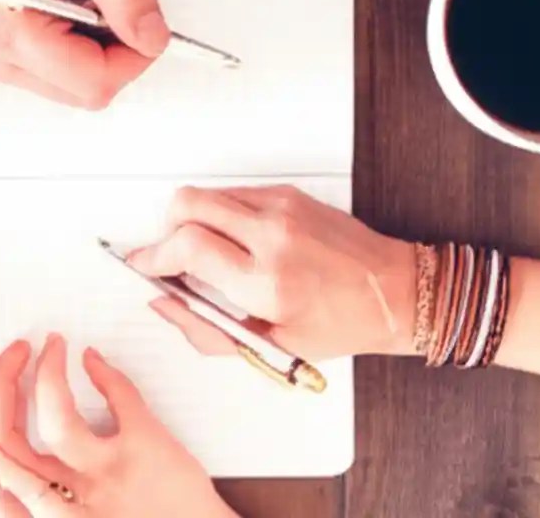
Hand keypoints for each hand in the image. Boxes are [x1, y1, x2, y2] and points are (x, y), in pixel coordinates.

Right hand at [0, 0, 168, 108]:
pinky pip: (58, 67)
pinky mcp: (0, 51)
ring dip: (94, 43)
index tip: (142, 17)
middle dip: (114, 49)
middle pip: (86, 91)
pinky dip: (76, 38)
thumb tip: (152, 37)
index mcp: (8, 32)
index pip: (96, 83)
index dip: (134, 54)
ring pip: (75, 83)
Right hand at [0, 335, 236, 517]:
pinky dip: (104, 372)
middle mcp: (70, 500)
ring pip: (55, 419)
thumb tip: (9, 458)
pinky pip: (119, 399)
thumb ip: (43, 501)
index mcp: (49, 516)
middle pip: (5, 441)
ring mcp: (108, 475)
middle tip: (14, 356)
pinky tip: (93, 360)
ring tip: (50, 348)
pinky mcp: (147, 451)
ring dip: (47, 371)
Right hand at [128, 185, 416, 359]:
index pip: (187, 247)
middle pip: (186, 205)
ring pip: (206, 195)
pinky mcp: (288, 195)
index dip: (153, 255)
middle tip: (168, 255)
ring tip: (207, 252)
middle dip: (164, 230)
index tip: (144, 265)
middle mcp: (272, 237)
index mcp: (266, 282)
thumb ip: (206, 329)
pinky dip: (221, 214)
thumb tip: (166, 303)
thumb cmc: (342, 323)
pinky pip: (234, 193)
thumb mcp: (269, 346)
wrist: (395, 291)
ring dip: (192, 220)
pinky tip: (235, 241)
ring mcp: (281, 209)